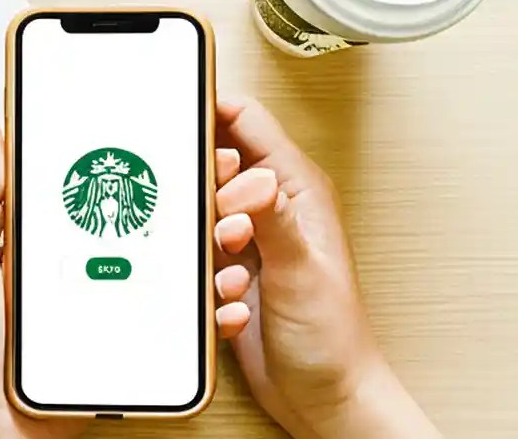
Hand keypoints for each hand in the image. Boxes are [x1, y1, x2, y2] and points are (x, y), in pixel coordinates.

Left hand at [0, 121, 251, 437]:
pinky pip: (176, 323)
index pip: (93, 184)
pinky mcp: (126, 340)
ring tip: (227, 234)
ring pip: (172, 267)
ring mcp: (107, 301)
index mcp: (44, 236)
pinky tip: (221, 300)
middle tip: (217, 182)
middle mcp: (81, 264)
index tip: (164, 131)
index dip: (129, 158)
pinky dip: (206, 311)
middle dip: (188, 199)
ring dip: (208, 250)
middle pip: (145, 221)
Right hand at [211, 98, 440, 438]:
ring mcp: (248, 239)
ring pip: (198, 211)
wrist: (323, 398)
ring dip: (203, 244)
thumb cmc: (332, 338)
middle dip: (201, 194)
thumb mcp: (301, 272)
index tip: (185, 145)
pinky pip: (195, 255)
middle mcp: (271, 206)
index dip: (211, 119)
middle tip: (218, 228)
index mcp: (296, 189)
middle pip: (212, 164)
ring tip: (232, 274)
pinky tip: (233, 303)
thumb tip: (250, 176)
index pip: (246, 121)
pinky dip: (205, 278)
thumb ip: (273, 219)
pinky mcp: (228, 271)